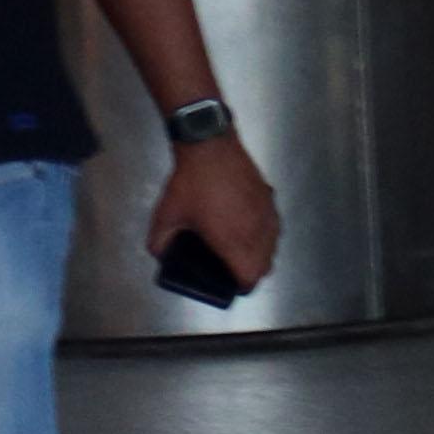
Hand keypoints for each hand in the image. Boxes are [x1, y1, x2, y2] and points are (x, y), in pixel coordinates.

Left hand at [151, 135, 278, 285]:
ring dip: (258, 254)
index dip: (239, 287)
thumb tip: (162, 256)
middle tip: (230, 267)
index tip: (227, 284)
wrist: (211, 147)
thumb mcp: (165, 216)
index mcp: (233, 241)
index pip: (250, 277)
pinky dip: (263, 235)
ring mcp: (267, 216)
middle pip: (265, 267)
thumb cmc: (190, 183)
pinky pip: (273, 228)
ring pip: (272, 248)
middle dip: (249, 272)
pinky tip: (244, 224)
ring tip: (238, 247)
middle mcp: (257, 232)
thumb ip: (160, 243)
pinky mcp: (270, 200)